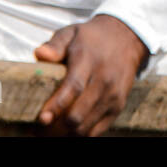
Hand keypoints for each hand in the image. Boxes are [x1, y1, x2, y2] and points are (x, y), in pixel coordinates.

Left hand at [34, 14, 149, 135]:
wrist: (126, 37)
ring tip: (50, 131)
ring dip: (67, 132)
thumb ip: (55, 45)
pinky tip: (68, 130)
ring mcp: (113, 94)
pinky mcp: (118, 105)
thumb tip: (40, 54)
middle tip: (39, 128)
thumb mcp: (71, 33)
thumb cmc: (91, 38)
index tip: (42, 118)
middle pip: (79, 113)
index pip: (74, 87)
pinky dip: (81, 134)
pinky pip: (98, 130)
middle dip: (57, 125)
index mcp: (89, 60)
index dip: (57, 105)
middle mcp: (104, 79)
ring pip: (86, 126)